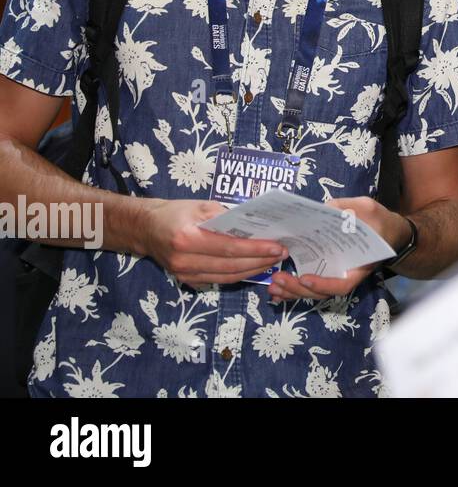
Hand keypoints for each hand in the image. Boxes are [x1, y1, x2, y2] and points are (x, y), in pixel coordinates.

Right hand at [139, 199, 287, 288]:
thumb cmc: (175, 212)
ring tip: (273, 261)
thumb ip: (227, 216)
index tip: (278, 247)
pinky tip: (254, 267)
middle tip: (282, 254)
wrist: (145, 229)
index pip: (230, 248)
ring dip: (253, 271)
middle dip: (260, 261)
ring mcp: (185, 274)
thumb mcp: (200, 205)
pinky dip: (239, 275)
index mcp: (187, 238)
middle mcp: (185, 260)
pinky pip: (219, 280)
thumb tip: (255, 226)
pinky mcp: (187, 281)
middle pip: (231, 265)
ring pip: (227, 277)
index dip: (256, 249)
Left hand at [268, 196, 407, 302]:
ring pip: (313, 292)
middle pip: (322, 292)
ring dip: (292, 291)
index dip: (323, 284)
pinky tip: (276, 290)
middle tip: (278, 279)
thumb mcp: (369, 208)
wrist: (387, 231)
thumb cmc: (379, 221)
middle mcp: (346, 275)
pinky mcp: (326, 271)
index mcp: (359, 265)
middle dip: (298, 289)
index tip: (306, 278)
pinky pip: (310, 285)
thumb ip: (349, 208)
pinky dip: (293, 290)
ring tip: (272, 286)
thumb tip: (324, 209)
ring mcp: (335, 275)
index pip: (342, 283)